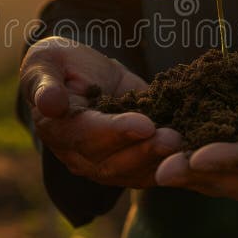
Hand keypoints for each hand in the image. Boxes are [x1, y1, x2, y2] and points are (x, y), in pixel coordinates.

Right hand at [20, 36, 181, 187]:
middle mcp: (80, 155)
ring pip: (133, 173)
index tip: (144, 124)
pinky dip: (171, 165)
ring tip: (185, 144)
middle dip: (145, 152)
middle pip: (112, 163)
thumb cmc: (57, 65)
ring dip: (160, 162)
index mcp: (57, 130)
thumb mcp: (45, 64)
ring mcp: (105, 163)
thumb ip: (44, 85)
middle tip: (173, 138)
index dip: (115, 132)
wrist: (75, 74)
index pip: (86, 136)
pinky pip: (150, 171)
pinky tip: (193, 152)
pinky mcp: (130, 160)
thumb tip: (50, 104)